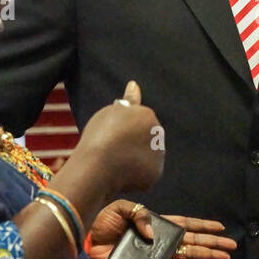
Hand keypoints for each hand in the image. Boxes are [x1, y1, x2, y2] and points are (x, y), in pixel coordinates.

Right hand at [53, 81, 163, 215]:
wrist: (99, 166)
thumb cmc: (100, 136)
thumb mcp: (111, 111)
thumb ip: (127, 101)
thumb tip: (134, 84)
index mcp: (148, 115)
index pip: (139, 119)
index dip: (122, 128)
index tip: (110, 134)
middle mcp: (158, 134)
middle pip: (146, 137)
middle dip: (133, 142)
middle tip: (112, 148)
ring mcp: (159, 155)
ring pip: (146, 155)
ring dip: (135, 158)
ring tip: (115, 162)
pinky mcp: (155, 174)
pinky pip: (145, 173)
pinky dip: (135, 175)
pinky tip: (121, 174)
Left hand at [84, 199, 236, 258]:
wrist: (86, 239)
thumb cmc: (103, 221)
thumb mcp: (122, 209)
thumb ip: (141, 216)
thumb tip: (154, 234)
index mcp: (156, 222)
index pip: (185, 223)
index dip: (202, 225)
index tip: (220, 227)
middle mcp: (161, 238)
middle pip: (193, 239)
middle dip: (213, 242)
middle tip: (232, 246)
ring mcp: (157, 253)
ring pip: (189, 254)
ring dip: (207, 256)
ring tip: (225, 258)